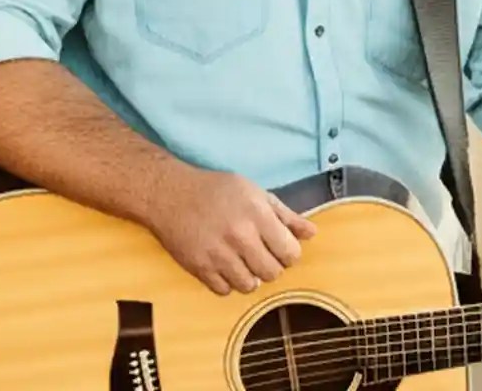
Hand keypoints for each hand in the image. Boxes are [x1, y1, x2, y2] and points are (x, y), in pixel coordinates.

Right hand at [144, 166, 316, 295]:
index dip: (289, 253)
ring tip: (242, 261)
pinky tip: (224, 266)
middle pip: (272, 273)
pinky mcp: (199, 267)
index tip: (280, 248)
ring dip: (250, 277)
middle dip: (271, 266)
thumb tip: (312, 233)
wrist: (169, 194)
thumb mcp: (254, 193)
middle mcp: (240, 236)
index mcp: (257, 215)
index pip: (290, 253)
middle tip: (260, 255)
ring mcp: (218, 254)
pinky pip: (224, 291)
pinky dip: (228, 282)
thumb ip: (286, 215)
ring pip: (250, 286)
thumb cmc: (215, 190)